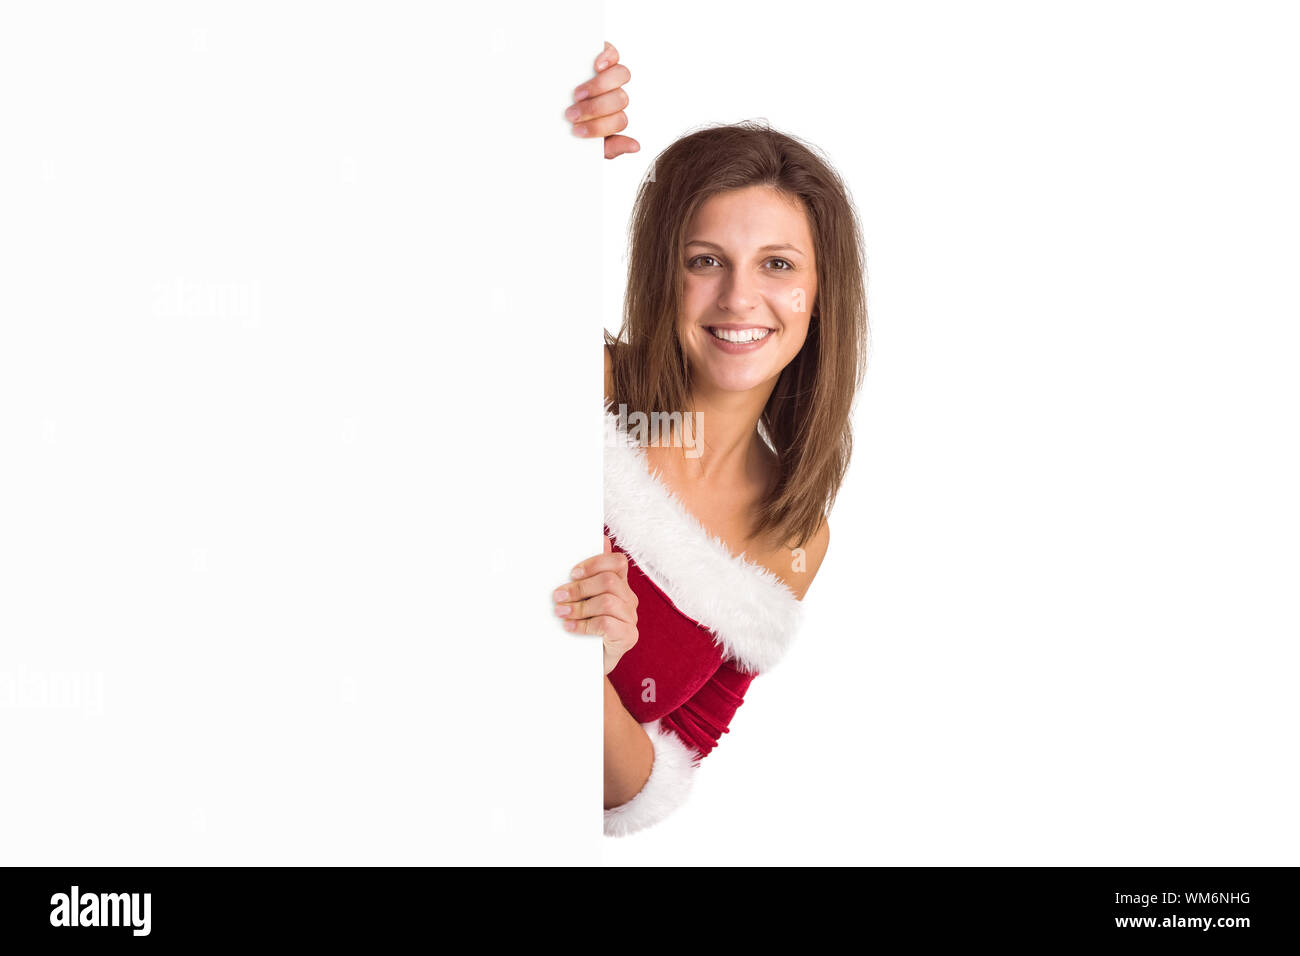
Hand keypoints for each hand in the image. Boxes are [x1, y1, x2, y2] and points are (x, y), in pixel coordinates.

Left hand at [554, 535, 638, 674]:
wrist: (585, 664)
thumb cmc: (583, 628)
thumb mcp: (581, 599)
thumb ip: (586, 575)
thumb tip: (601, 540)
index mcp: (619, 585)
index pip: (617, 562)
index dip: (595, 563)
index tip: (572, 573)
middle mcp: (628, 599)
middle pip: (609, 581)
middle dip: (580, 588)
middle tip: (558, 597)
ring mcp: (631, 618)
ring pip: (607, 602)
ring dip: (579, 607)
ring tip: (561, 613)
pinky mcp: (628, 637)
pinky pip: (607, 624)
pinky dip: (584, 625)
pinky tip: (569, 628)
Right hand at [565, 41, 638, 159]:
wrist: (546, 103)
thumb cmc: (568, 124)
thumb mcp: (585, 141)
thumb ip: (610, 148)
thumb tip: (635, 146)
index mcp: (613, 117)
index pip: (620, 121)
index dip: (600, 126)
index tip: (576, 131)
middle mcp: (615, 96)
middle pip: (620, 99)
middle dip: (594, 109)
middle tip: (571, 114)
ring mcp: (611, 74)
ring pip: (621, 76)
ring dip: (599, 87)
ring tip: (577, 94)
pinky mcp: (604, 55)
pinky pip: (614, 54)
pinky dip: (608, 58)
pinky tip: (596, 66)